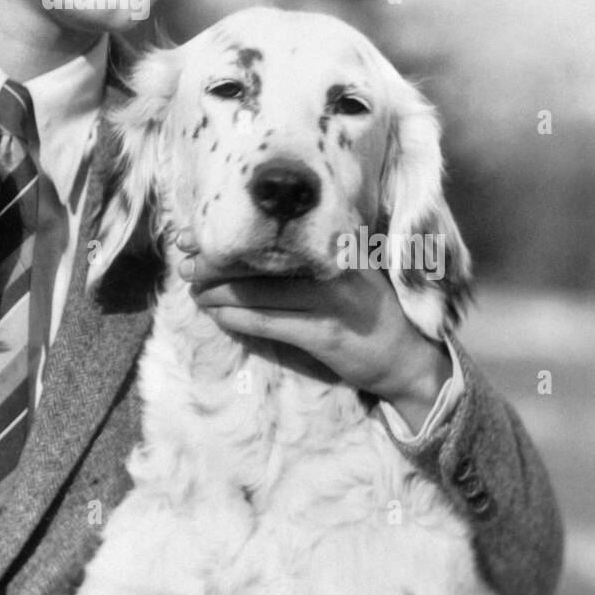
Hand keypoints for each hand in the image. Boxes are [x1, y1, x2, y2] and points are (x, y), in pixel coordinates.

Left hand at [175, 228, 451, 433]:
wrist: (409, 359)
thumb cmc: (369, 315)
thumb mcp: (343, 278)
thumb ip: (307, 266)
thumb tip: (251, 256)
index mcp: (335, 248)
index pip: (275, 236)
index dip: (233, 236)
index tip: (199, 235)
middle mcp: (333, 267)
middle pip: (262, 260)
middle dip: (217, 262)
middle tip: (185, 263)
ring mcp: (331, 299)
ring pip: (261, 291)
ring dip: (221, 292)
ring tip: (195, 291)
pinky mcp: (326, 333)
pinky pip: (273, 322)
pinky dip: (241, 319)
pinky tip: (219, 317)